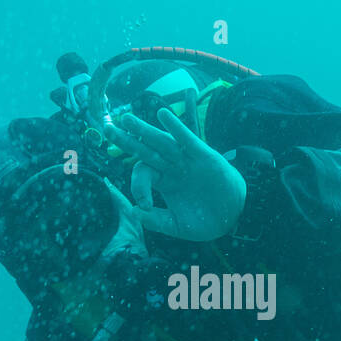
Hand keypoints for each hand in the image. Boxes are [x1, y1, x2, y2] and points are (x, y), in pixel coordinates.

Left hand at [104, 108, 245, 240]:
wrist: (234, 218)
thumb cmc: (206, 220)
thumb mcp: (177, 226)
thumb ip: (156, 221)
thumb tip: (135, 212)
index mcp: (164, 181)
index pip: (143, 174)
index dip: (138, 186)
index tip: (145, 204)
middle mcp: (172, 167)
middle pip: (145, 149)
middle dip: (126, 139)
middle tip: (107, 128)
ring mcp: (186, 160)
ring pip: (161, 142)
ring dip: (144, 129)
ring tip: (126, 118)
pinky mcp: (204, 156)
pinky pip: (187, 139)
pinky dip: (175, 127)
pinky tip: (162, 115)